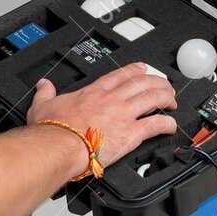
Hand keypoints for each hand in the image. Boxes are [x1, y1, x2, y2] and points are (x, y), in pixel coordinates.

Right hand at [27, 63, 177, 172]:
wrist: (60, 146)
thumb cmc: (53, 129)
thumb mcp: (43, 105)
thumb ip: (46, 93)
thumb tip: (43, 85)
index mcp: (94, 92)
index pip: (120, 75)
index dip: (136, 70)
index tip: (143, 69)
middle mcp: (112, 99)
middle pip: (142, 83)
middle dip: (158, 82)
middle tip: (165, 86)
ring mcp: (123, 114)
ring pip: (153, 98)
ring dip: (166, 98)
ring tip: (172, 101)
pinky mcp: (131, 133)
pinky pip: (155, 125)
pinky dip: (166, 124)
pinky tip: (171, 126)